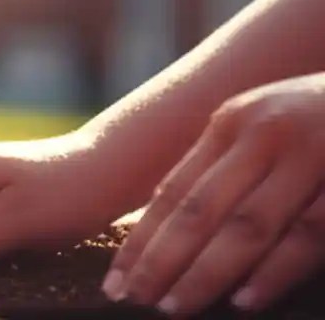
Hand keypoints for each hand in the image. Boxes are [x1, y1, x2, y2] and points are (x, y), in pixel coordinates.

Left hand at [104, 75, 324, 316]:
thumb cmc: (323, 120)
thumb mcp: (267, 128)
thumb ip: (225, 168)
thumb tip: (164, 226)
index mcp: (233, 121)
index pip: (174, 190)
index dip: (142, 238)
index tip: (116, 279)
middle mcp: (265, 133)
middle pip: (199, 209)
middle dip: (160, 260)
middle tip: (130, 300)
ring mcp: (312, 155)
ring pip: (246, 225)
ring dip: (205, 271)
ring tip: (171, 307)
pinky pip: (307, 233)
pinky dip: (273, 271)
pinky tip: (244, 301)